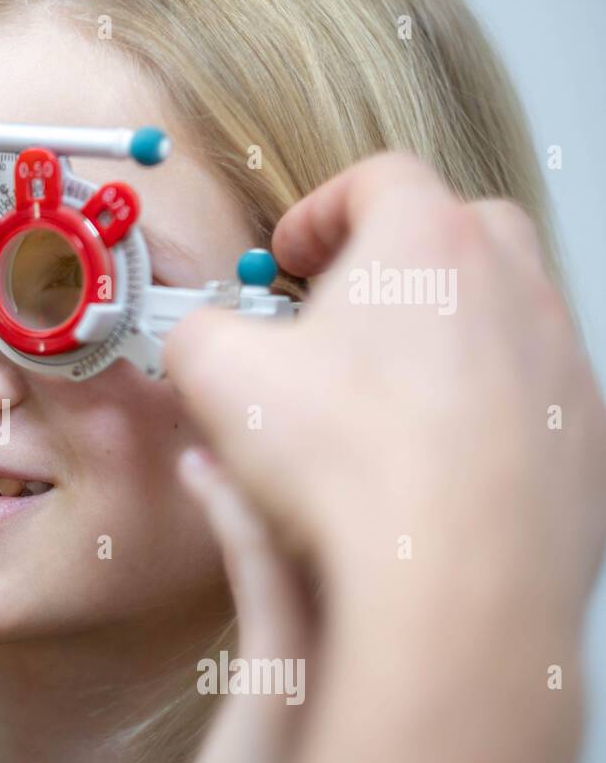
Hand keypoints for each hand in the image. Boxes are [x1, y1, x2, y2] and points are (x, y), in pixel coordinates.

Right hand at [165, 153, 605, 762]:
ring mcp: (560, 361)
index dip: (318, 209)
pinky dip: (479, 407)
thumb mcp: (218, 378)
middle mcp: (513, 285)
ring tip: (379, 396)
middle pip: (456, 230)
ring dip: (440, 334)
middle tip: (338, 311)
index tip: (288, 256)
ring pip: (500, 314)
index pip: (376, 179)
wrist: (457, 583)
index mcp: (427, 241)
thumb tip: (198, 340)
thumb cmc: (351, 467)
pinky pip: (527, 396)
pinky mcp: (582, 438)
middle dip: (392, 260)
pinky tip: (426, 461)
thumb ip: (195, 334)